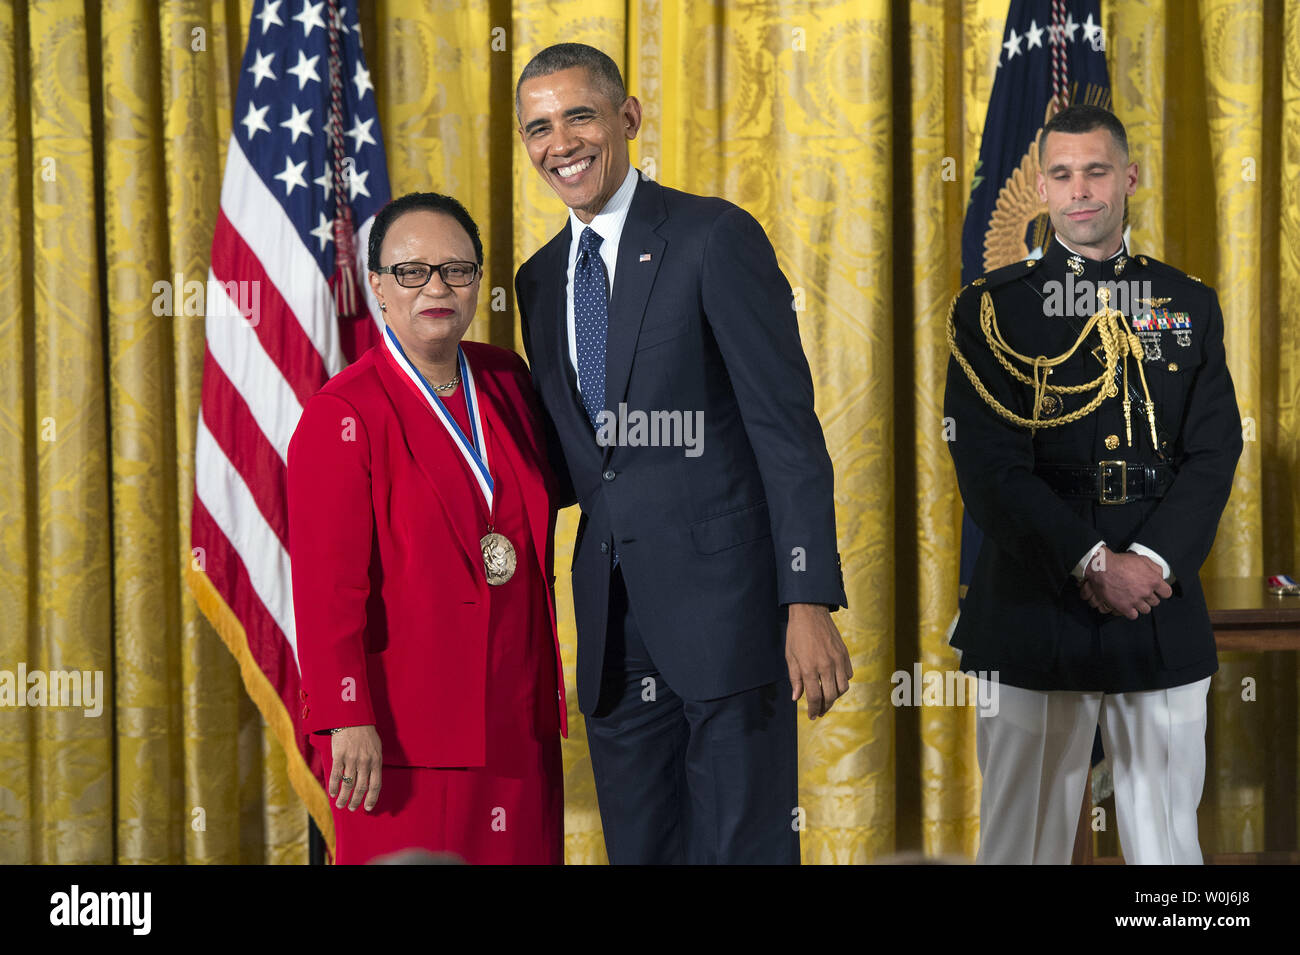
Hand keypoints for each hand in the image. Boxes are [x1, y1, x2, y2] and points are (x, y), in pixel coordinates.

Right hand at [330, 724, 382, 811]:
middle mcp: (365, 762)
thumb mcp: (376, 747)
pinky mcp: (339, 755)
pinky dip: (334, 786)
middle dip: (356, 801)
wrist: (353, 717)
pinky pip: (336, 775)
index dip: (372, 798)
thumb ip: (374, 763)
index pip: (376, 784)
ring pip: (348, 784)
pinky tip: (332, 793)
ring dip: (343, 797)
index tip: (368, 808)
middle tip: (352, 808)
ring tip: (340, 805)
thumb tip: (372, 780)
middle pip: (361, 788)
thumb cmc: (366, 732)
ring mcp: (352, 759)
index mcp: (376, 760)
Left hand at [784, 603, 852, 719]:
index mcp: (809, 667)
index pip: (814, 697)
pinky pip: (848, 675)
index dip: (814, 709)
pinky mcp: (844, 654)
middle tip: (820, 712)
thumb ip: (795, 679)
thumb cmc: (796, 634)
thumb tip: (797, 698)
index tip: (812, 716)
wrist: (810, 612)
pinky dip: (843, 682)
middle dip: (825, 707)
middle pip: (830, 696)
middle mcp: (825, 665)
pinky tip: (834, 683)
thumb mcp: (790, 657)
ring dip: (835, 697)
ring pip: (842, 688)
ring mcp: (837, 659)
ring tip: (828, 699)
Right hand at [1080, 547, 1171, 619]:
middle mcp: (1146, 592)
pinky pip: (1133, 615)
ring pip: (1146, 610)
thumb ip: (1155, 568)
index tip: (1158, 591)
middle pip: (1155, 602)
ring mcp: (1135, 601)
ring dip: (1141, 605)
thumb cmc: (1121, 561)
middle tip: (1141, 592)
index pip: (1167, 593)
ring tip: (1134, 599)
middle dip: (1149, 597)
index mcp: (1153, 580)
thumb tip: (1161, 576)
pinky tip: (1128, 606)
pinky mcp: (1124, 607)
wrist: (1102, 567)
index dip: (1162, 591)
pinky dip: (1131, 612)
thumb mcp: (1142, 559)